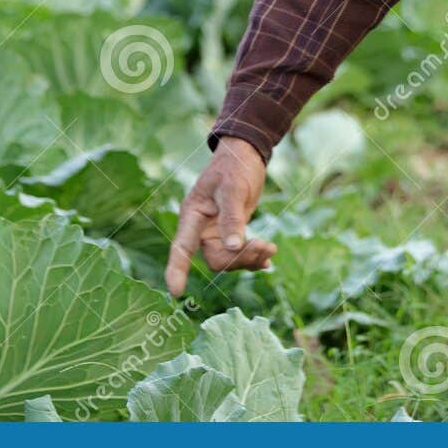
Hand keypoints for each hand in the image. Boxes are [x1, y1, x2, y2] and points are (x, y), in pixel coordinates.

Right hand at [164, 136, 275, 295]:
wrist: (246, 155)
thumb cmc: (234, 166)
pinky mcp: (230, 234)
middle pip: (216, 259)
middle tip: (266, 245)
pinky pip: (239, 255)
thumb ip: (232, 218)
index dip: (176, 270)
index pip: (181, 248)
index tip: (175, 292)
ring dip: (251, 258)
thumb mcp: (233, 188)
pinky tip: (267, 258)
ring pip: (229, 260)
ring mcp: (215, 233)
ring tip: (271, 248)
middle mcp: (201, 228)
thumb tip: (232, 247)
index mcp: (193, 215)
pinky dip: (253, 258)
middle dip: (240, 258)